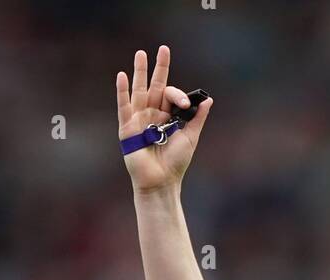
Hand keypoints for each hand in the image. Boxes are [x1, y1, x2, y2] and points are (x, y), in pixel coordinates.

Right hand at [116, 44, 212, 192]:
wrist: (161, 181)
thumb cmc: (175, 163)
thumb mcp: (190, 137)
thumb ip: (197, 118)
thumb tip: (208, 99)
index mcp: (168, 117)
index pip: (172, 96)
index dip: (178, 95)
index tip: (184, 104)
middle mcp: (153, 115)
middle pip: (155, 86)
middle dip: (159, 68)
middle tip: (163, 48)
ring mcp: (139, 120)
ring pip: (139, 91)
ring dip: (139, 72)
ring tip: (140, 54)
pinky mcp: (127, 129)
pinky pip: (124, 106)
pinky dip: (122, 92)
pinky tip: (122, 76)